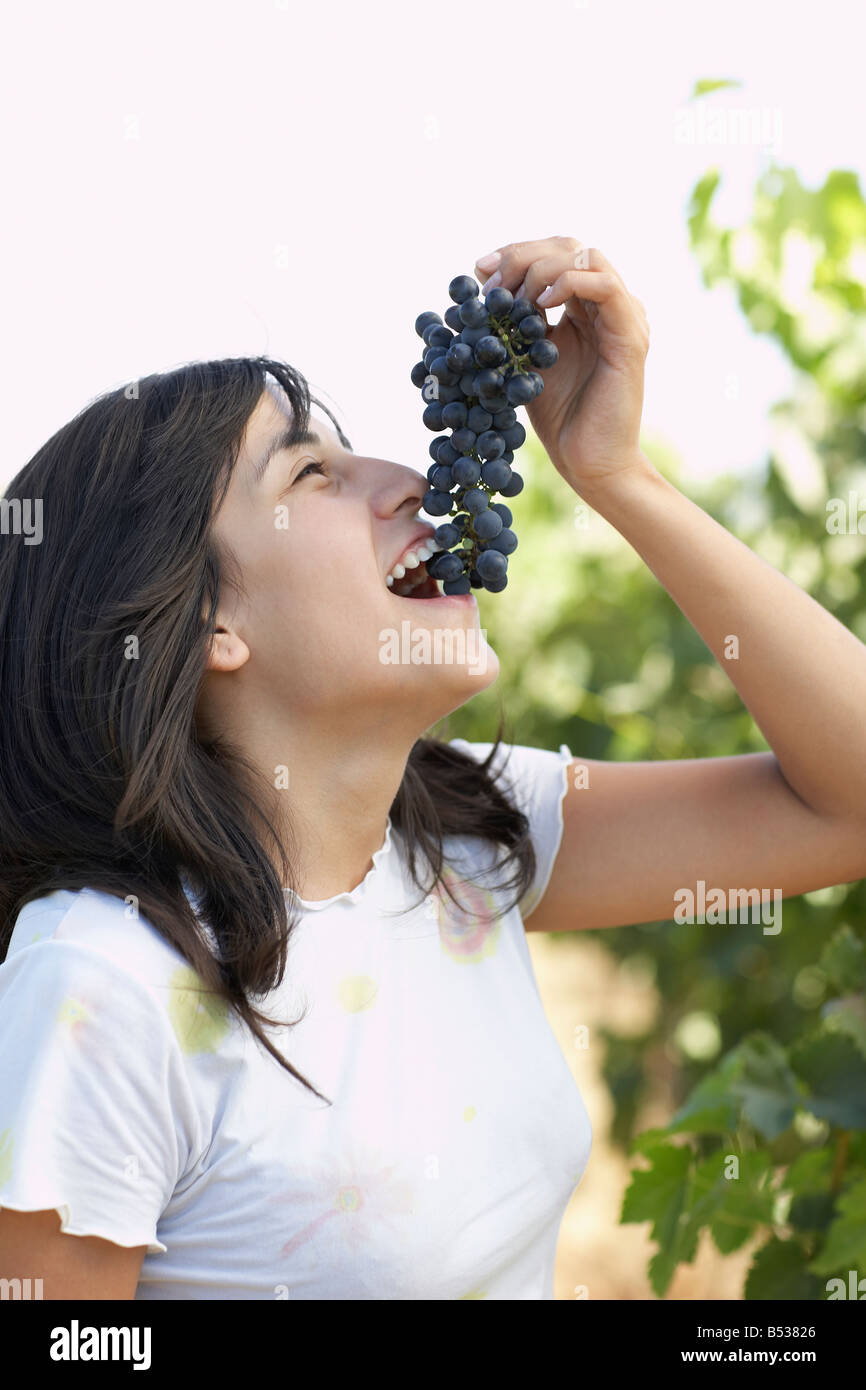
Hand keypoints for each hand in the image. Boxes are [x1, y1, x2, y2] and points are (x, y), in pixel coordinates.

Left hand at [474, 236, 649, 492]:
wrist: (587, 460)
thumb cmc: (558, 416)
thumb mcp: (523, 358)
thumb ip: (512, 323)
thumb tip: (476, 288)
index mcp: (584, 306)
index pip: (553, 253)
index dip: (515, 252)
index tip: (478, 272)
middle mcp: (607, 304)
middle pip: (569, 246)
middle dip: (523, 255)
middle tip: (492, 286)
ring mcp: (623, 317)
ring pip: (587, 257)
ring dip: (542, 268)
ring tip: (515, 299)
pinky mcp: (631, 336)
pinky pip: (605, 287)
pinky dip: (569, 283)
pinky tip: (540, 304)